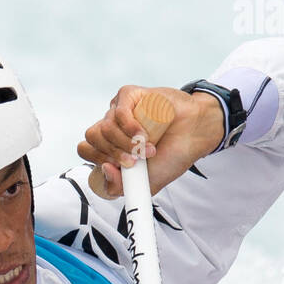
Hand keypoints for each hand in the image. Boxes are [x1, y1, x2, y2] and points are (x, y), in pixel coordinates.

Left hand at [77, 85, 223, 197]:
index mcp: (109, 145)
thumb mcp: (146, 181)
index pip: (85, 149)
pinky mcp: (130, 96)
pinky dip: (130, 128)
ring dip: (127, 144)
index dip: (97, 160)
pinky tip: (144, 136)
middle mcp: (112, 126)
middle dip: (114, 154)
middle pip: (92, 138)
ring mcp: (120, 110)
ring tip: (149, 150)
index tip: (118, 168)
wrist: (197, 134)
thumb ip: (122, 187)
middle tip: (136, 162)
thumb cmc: (172, 154)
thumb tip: (104, 171)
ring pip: (105, 127)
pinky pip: (119, 111)